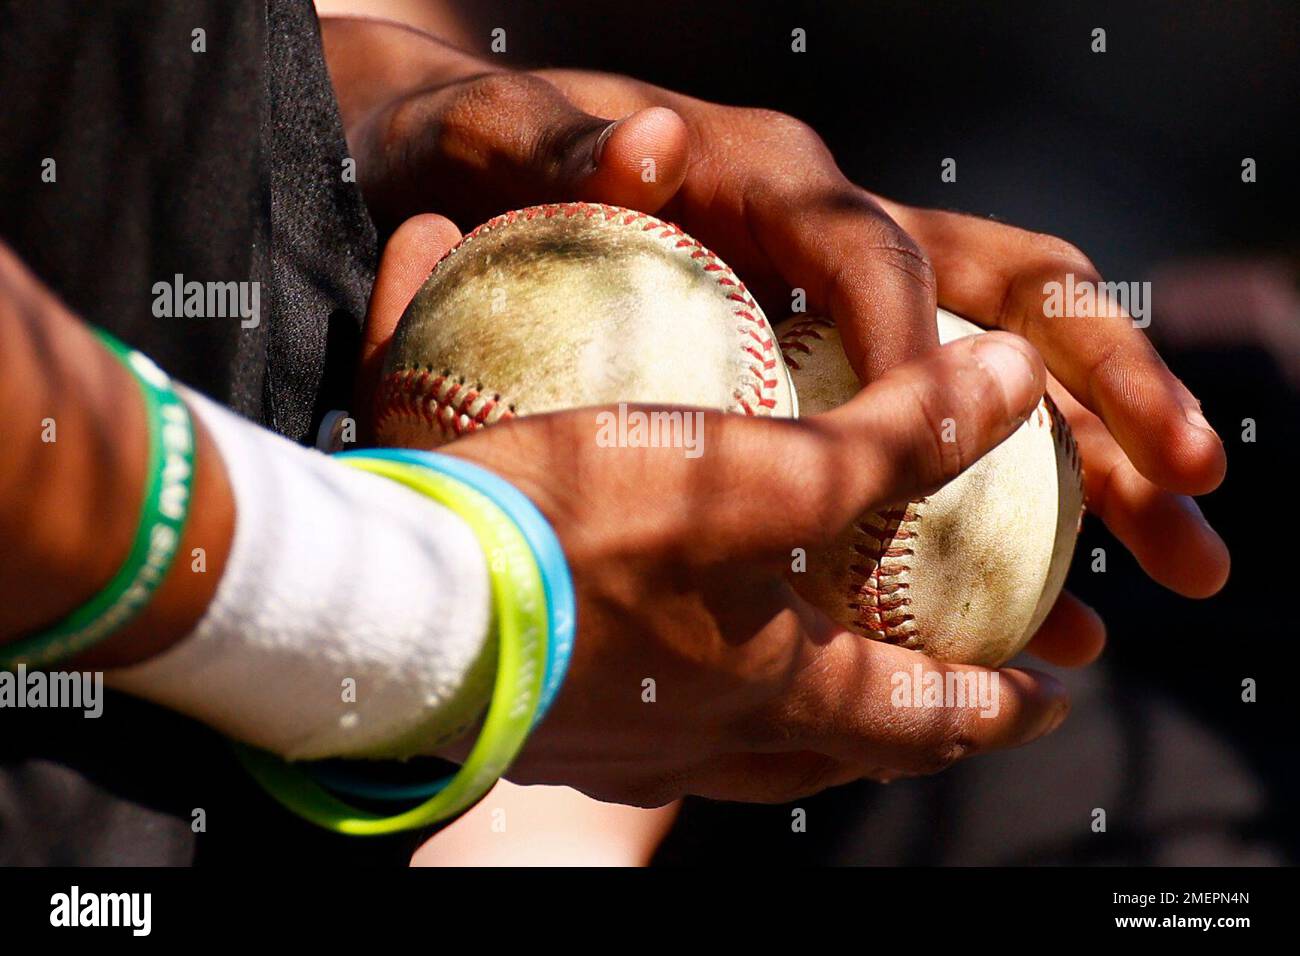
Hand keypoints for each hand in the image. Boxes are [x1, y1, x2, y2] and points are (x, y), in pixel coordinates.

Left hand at [321, 17, 1227, 624]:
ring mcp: (840, 309)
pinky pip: (931, 451)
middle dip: (1110, 398)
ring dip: (1091, 483)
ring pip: (1002, 391)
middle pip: (1010, 305)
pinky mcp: (827, 370)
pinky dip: (988, 528)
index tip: (963, 423)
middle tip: (1194, 502)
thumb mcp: (490, 144)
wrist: (448, 159)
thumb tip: (646, 144)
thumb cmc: (471, 157)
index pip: (874, 249)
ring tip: (1162, 585)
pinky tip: (1034, 613)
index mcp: (769, 182)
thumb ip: (558, 149)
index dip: (924, 332)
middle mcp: (831, 239)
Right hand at [359, 216, 1077, 805]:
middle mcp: (703, 743)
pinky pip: (627, 717)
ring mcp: (616, 752)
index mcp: (775, 694)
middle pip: (825, 755)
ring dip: (780, 716)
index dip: (995, 709)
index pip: (920, 717)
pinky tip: (640, 640)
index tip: (1047, 702)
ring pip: (726, 749)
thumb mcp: (757, 471)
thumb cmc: (586, 541)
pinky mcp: (538, 730)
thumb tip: (1010, 374)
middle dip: (891, 727)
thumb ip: (891, 434)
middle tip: (932, 699)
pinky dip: (665, 688)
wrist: (402, 610)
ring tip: (799, 673)